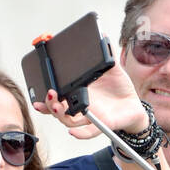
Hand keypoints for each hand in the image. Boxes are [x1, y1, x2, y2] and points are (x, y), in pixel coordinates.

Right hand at [32, 54, 147, 138]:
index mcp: (78, 93)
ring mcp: (90, 117)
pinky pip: (88, 133)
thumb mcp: (113, 69)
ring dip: (60, 116)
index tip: (35, 91)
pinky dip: (80, 134)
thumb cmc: (120, 89)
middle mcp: (80, 107)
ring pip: (69, 122)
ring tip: (58, 107)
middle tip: (50, 95)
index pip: (56, 97)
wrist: (135, 105)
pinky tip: (73, 132)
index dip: (43, 97)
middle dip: (48, 105)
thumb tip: (102, 35)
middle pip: (57, 110)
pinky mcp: (101, 125)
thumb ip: (107, 54)